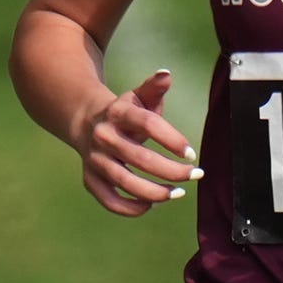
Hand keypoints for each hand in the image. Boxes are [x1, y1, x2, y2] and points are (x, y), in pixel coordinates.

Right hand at [77, 68, 200, 217]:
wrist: (86, 122)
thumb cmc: (126, 111)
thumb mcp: (139, 96)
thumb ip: (154, 88)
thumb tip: (166, 74)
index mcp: (119, 113)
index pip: (148, 124)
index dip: (171, 139)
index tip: (191, 153)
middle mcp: (104, 137)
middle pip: (140, 158)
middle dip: (171, 171)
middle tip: (196, 175)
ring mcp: (95, 160)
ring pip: (125, 182)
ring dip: (155, 192)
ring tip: (179, 193)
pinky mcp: (90, 179)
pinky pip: (108, 200)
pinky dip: (130, 208)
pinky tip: (152, 204)